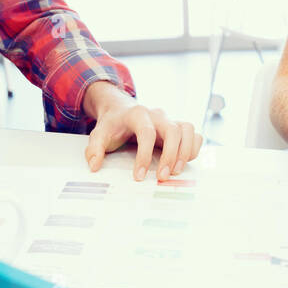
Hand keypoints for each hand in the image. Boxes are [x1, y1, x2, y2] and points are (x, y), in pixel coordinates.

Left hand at [82, 82, 202, 180]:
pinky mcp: (177, 127)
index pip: (146, 132)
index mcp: (138, 114)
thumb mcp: (98, 133)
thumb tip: (95, 165)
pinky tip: (184, 162)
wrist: (121, 110)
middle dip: (170, 155)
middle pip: (173, 130)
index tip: (138, 176)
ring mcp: (169, 120)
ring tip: (175, 171)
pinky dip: (193, 148)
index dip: (144, 155)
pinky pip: (193, 134)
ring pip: (187, 129)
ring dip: (185, 152)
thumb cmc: (113, 124)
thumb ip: (94, 148)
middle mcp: (157, 115)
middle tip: (162, 177)